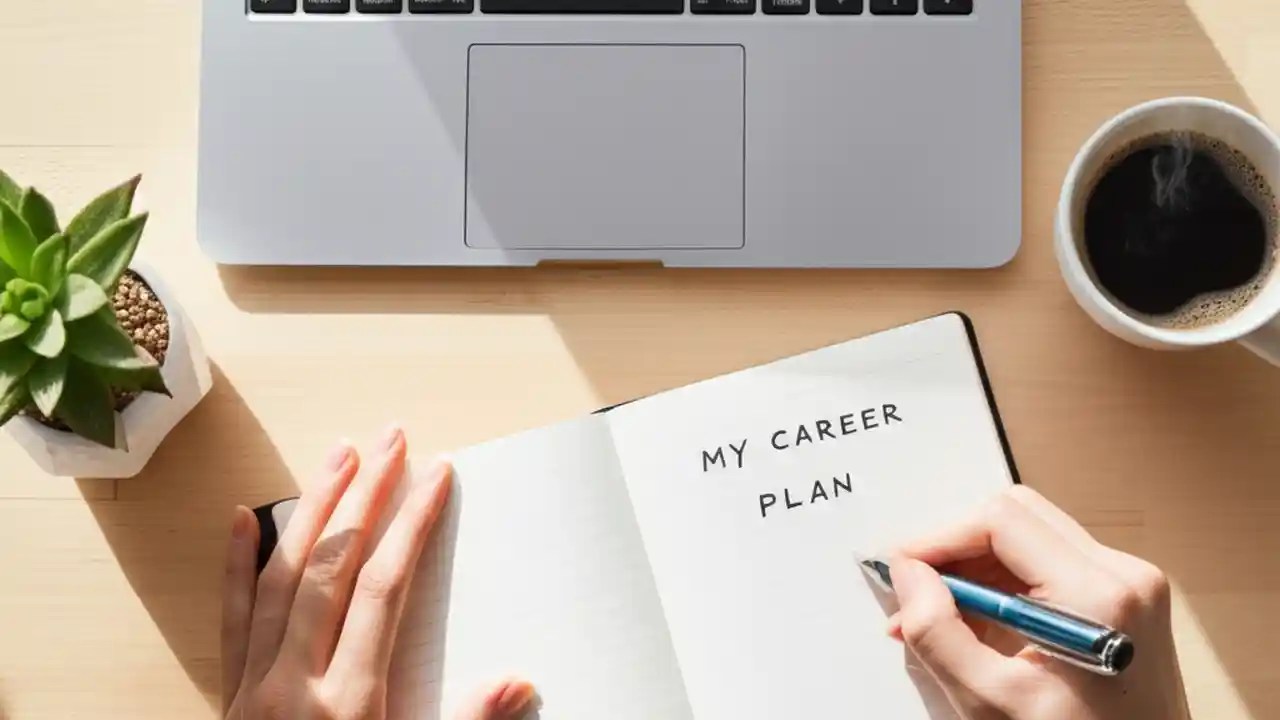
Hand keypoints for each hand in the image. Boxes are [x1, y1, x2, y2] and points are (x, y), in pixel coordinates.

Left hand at [221, 427, 535, 719]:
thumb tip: (518, 682)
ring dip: (308, 510)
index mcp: (347, 701)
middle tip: (390, 440)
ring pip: (278, 576)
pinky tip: (241, 519)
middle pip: (331, 565)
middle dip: (364, 495)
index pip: (385, 587)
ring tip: (334, 457)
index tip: (436, 476)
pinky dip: (235, 564)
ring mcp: (253, 686)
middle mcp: (292, 682)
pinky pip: (229, 617)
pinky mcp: (228, 695)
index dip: (413, 524)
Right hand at [887, 486, 1189, 719]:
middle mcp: (1124, 575)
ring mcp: (1130, 584)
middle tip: (916, 593)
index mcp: (1099, 596)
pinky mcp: (1123, 598)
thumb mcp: (992, 705)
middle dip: (955, 549)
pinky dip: (1002, 585)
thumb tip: (908, 575)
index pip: (1001, 521)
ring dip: (975, 568)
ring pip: (1029, 536)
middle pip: (1016, 517)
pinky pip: (1048, 564)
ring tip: (938, 618)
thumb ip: (939, 634)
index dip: (940, 539)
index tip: (902, 570)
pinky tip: (975, 625)